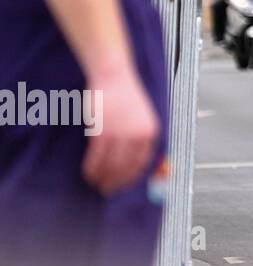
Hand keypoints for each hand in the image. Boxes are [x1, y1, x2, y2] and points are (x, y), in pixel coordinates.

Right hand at [82, 66, 160, 196]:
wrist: (114, 75)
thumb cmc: (126, 96)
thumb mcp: (141, 117)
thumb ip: (139, 137)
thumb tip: (133, 159)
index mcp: (151, 131)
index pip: (143, 162)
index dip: (131, 177)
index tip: (124, 185)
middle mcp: (139, 135)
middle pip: (126, 167)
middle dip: (115, 182)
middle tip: (107, 190)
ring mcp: (120, 133)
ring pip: (110, 165)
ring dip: (102, 178)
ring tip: (96, 184)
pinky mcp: (103, 130)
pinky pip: (96, 156)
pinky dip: (91, 167)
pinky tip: (88, 173)